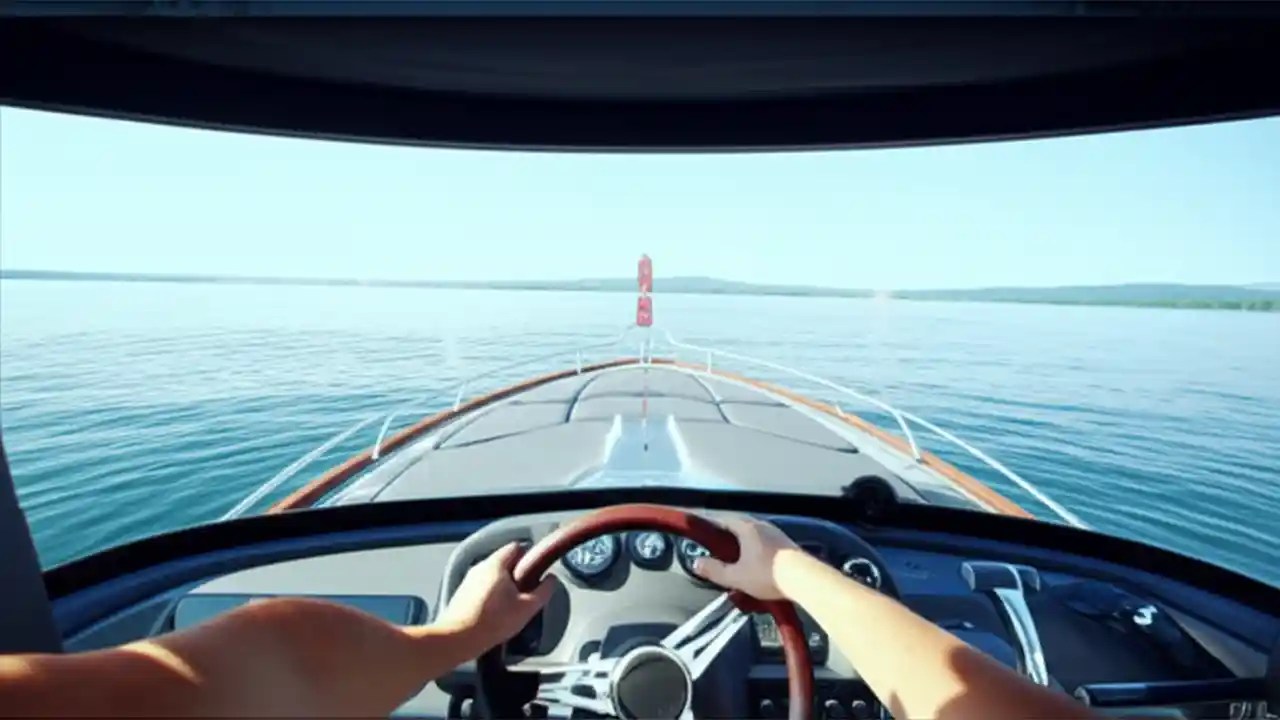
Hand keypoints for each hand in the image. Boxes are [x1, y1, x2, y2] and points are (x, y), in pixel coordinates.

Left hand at [436, 543, 557, 650]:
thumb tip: (551, 579)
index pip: (517, 547)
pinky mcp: (461, 594)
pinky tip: (496, 614)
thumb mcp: (527, 608)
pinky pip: (482, 588)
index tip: (537, 573)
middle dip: (518, 575)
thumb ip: (543, 591)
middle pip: (505, 562)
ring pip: (493, 576)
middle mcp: (480, 567)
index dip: (530, 558)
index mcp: (496, 564)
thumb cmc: (492, 622)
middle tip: (526, 594)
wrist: (457, 639)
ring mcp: (468, 580)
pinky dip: (491, 597)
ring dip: (504, 587)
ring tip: (511, 607)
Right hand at [692, 516, 802, 599]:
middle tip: (717, 546)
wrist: (805, 579)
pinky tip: (756, 562)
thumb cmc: (767, 574)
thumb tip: (696, 563)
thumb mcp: (736, 576)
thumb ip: (715, 570)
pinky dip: (756, 548)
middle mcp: (762, 525)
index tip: (702, 533)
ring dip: (744, 542)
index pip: (724, 520)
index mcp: (747, 528)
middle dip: (728, 535)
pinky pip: (766, 542)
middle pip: (740, 525)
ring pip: (754, 534)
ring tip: (736, 556)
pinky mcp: (787, 545)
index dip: (712, 525)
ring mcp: (777, 534)